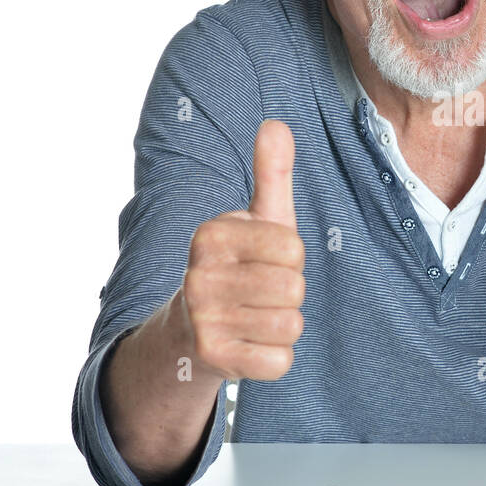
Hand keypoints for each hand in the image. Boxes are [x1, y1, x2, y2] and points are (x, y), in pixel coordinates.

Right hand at [181, 119, 305, 380]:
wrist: (192, 329)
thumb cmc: (239, 265)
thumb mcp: (256, 218)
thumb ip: (271, 173)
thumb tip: (276, 124)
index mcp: (212, 235)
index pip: (293, 248)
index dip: (291, 258)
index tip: (265, 260)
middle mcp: (199, 275)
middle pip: (294, 287)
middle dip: (288, 292)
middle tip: (261, 292)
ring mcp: (203, 319)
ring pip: (291, 325)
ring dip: (283, 324)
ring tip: (256, 316)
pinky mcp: (212, 358)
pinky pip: (280, 361)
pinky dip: (275, 357)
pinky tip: (251, 344)